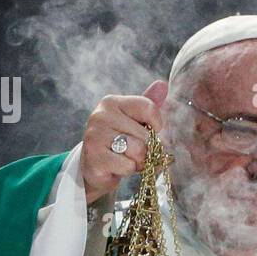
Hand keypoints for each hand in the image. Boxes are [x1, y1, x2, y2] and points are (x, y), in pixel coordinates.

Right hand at [81, 79, 167, 203]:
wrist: (96, 167)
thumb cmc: (119, 142)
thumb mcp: (134, 120)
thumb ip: (148, 104)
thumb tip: (162, 84)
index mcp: (112, 102)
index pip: (148, 107)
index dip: (158, 124)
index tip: (151, 131)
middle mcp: (100, 115)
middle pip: (145, 134)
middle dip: (147, 149)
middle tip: (134, 151)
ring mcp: (95, 136)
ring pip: (138, 151)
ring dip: (139, 161)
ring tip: (127, 158)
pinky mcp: (94, 157)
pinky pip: (128, 166)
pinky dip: (128, 170)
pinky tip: (117, 167)